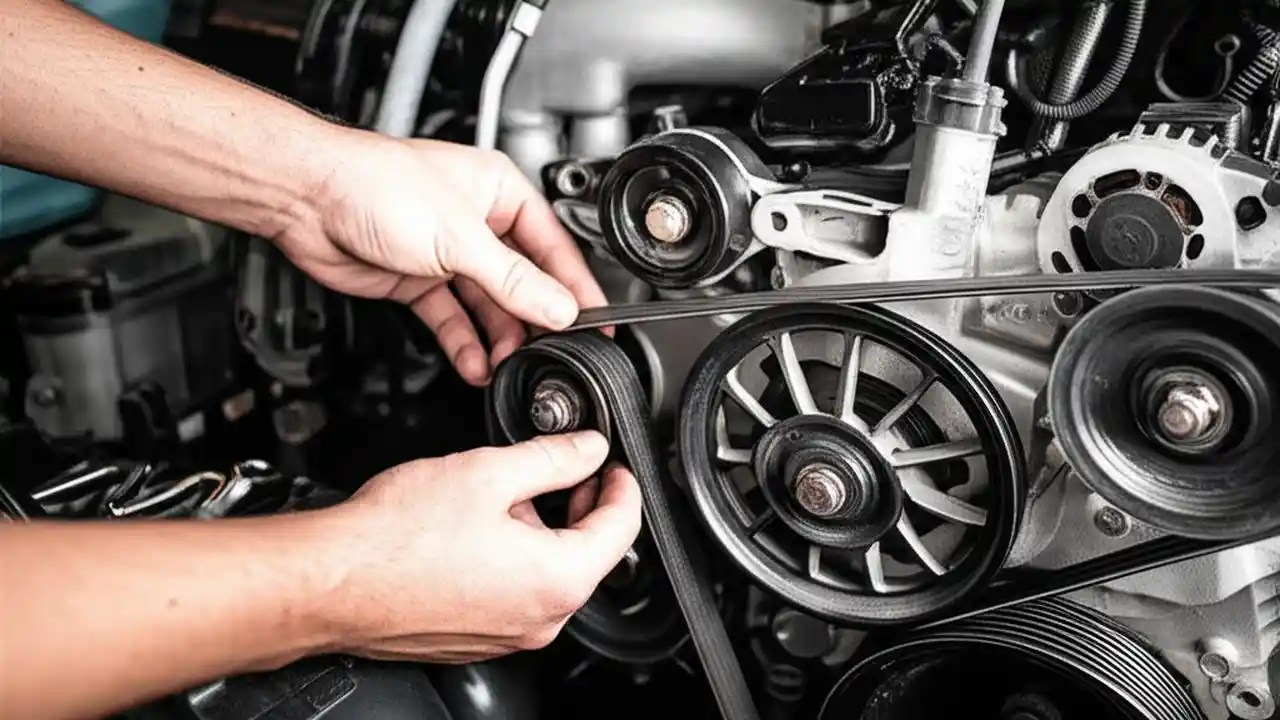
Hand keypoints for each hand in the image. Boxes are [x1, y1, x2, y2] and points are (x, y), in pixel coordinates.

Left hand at [277, 131, 607, 385]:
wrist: (305, 197)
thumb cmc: (374, 184)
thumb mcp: (459, 238)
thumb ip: (513, 281)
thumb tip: (559, 307)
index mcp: (500, 193)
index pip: (554, 248)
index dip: (575, 287)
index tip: (596, 322)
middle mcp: (478, 222)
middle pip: (522, 281)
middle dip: (534, 320)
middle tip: (552, 352)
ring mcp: (446, 253)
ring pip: (487, 305)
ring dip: (499, 338)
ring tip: (510, 365)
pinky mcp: (417, 280)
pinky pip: (452, 318)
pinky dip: (464, 342)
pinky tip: (475, 364)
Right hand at [319, 431, 641, 663]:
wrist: (331, 582)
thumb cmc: (395, 538)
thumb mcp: (489, 472)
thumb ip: (552, 457)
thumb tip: (588, 449)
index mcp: (557, 580)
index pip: (621, 528)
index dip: (623, 485)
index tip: (614, 464)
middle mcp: (539, 619)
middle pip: (588, 554)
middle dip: (580, 505)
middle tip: (566, 468)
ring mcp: (507, 635)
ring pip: (548, 573)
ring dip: (542, 530)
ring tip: (505, 492)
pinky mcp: (475, 638)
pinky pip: (513, 593)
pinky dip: (512, 557)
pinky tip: (479, 526)